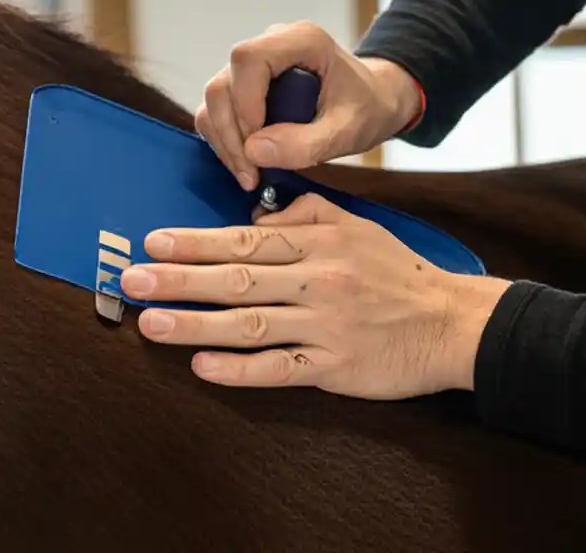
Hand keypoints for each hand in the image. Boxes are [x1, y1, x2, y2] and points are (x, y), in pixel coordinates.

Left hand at [119, 194, 510, 398]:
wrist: (452, 322)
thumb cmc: (397, 271)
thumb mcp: (354, 226)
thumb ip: (303, 215)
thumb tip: (252, 219)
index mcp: (320, 243)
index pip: (245, 240)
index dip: (195, 241)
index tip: (153, 241)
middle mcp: (319, 281)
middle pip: (237, 279)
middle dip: (179, 279)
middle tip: (133, 280)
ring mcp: (326, 326)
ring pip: (250, 325)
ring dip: (195, 325)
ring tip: (151, 323)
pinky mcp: (336, 368)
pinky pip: (280, 370)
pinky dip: (239, 370)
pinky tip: (202, 368)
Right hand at [195, 21, 421, 190]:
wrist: (373, 103)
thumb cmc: (367, 109)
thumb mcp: (348, 131)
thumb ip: (306, 143)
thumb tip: (254, 151)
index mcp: (300, 41)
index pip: (248, 60)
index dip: (245, 103)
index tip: (259, 144)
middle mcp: (270, 44)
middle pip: (223, 84)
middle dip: (231, 134)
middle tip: (252, 174)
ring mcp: (254, 65)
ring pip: (215, 100)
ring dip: (224, 141)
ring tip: (250, 174)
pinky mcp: (245, 85)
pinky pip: (219, 110)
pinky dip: (225, 140)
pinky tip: (247, 163)